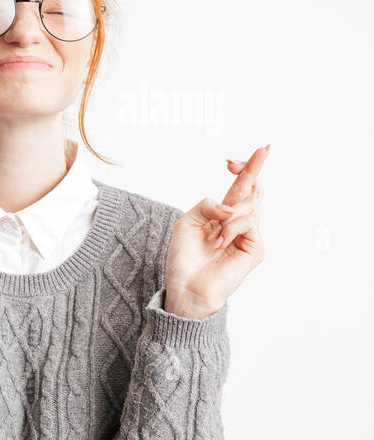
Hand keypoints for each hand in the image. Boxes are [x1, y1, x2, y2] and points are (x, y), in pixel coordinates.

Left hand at [165, 143, 268, 318]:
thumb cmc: (184, 258)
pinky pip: (247, 223)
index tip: (233, 159)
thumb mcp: (187, 222)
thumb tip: (231, 206)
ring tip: (214, 238)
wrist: (186, 287)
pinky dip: (230, 228)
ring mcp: (250, 236)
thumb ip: (207, 206)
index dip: (244, 170)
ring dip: (227, 217)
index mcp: (223, 215)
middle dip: (253, 168)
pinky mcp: (255, 249)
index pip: (241, 188)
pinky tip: (220, 242)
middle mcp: (240, 223)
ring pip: (248, 205)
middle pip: (254, 189)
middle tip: (255, 152)